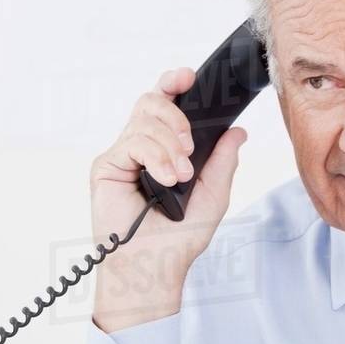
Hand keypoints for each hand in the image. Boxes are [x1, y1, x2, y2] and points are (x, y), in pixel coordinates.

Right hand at [90, 66, 246, 331]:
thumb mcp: (214, 195)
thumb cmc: (179, 238)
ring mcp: (122, 155)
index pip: (166, 104)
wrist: (155, 267)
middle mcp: (141, 147)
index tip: (189, 77)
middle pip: (152, 101)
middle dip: (176, 115)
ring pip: (144, 118)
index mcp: (164, 148)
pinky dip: (155, 157)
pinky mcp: (106, 166)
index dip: (173, 83)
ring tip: (180, 174)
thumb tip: (238, 131)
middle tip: (189, 146)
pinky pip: (132, 141)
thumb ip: (223, 161)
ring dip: (169, 143)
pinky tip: (165, 178)